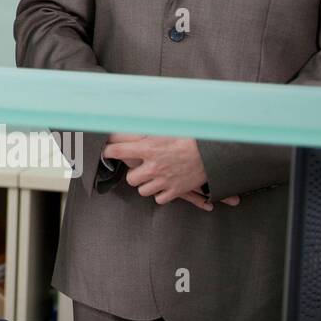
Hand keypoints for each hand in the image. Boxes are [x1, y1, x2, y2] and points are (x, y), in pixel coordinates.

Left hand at [104, 135, 238, 209]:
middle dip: (134, 174)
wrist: (213, 153)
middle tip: (140, 169)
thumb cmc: (189, 138)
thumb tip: (126, 121)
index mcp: (148, 148)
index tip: (106, 152)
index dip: (108, 152)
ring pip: (143, 190)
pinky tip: (164, 185)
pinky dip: (161, 193)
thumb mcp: (164, 130)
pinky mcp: (175, 191)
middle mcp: (153, 166)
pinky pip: (159, 199)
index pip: (117, 150)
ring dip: (147, 185)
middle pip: (130, 178)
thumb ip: (145, 130)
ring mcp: (164, 180)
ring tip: (154, 177)